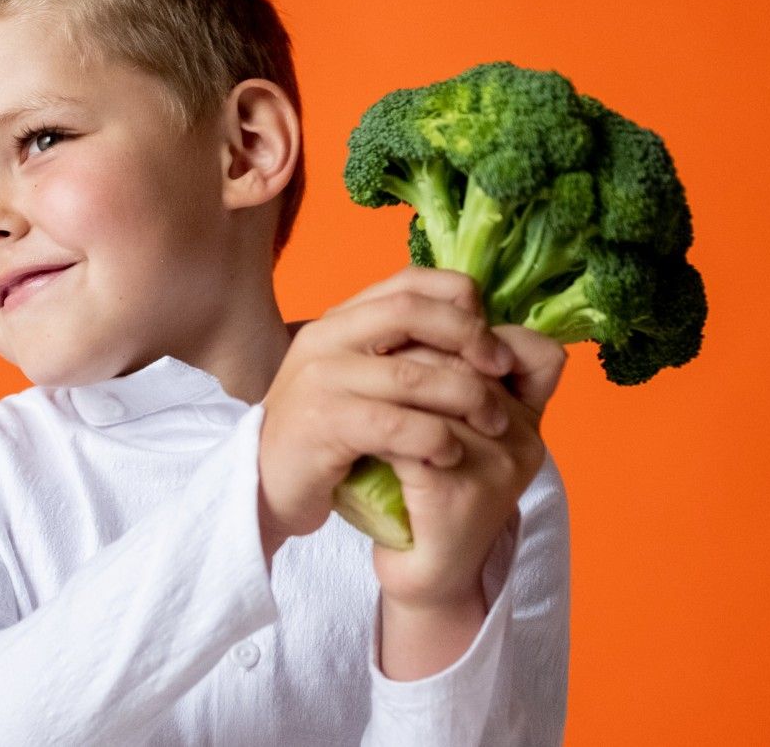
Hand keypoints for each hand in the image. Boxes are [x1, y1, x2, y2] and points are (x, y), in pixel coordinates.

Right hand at [258, 268, 515, 553]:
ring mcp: (320, 379)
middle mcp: (326, 338)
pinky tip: (451, 456)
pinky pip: (394, 424)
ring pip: (412, 373)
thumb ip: (405, 355)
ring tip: (494, 424)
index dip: (460, 299)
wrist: (266, 488)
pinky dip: (434, 438)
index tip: (493, 340)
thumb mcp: (362, 383)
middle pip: (411, 312)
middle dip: (470, 337)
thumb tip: (485, 339)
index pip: (408, 281)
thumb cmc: (329, 438)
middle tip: (502, 372)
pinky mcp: (321, 425)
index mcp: (340, 320)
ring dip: (466, 397)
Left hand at [371, 325, 566, 611]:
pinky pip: (415, 437)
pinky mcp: (459, 497)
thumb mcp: (460, 431)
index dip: (477, 333)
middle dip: (414, 350)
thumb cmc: (436, 493)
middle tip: (372, 357)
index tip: (422, 340)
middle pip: (469, 360)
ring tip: (363, 387)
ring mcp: (496, 468)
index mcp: (532, 419)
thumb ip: (463, 380)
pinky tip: (358, 430)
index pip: (533, 349)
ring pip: (440, 391)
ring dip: (391, 384)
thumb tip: (442, 307)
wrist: (428, 575)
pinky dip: (381, 428)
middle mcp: (525, 440)